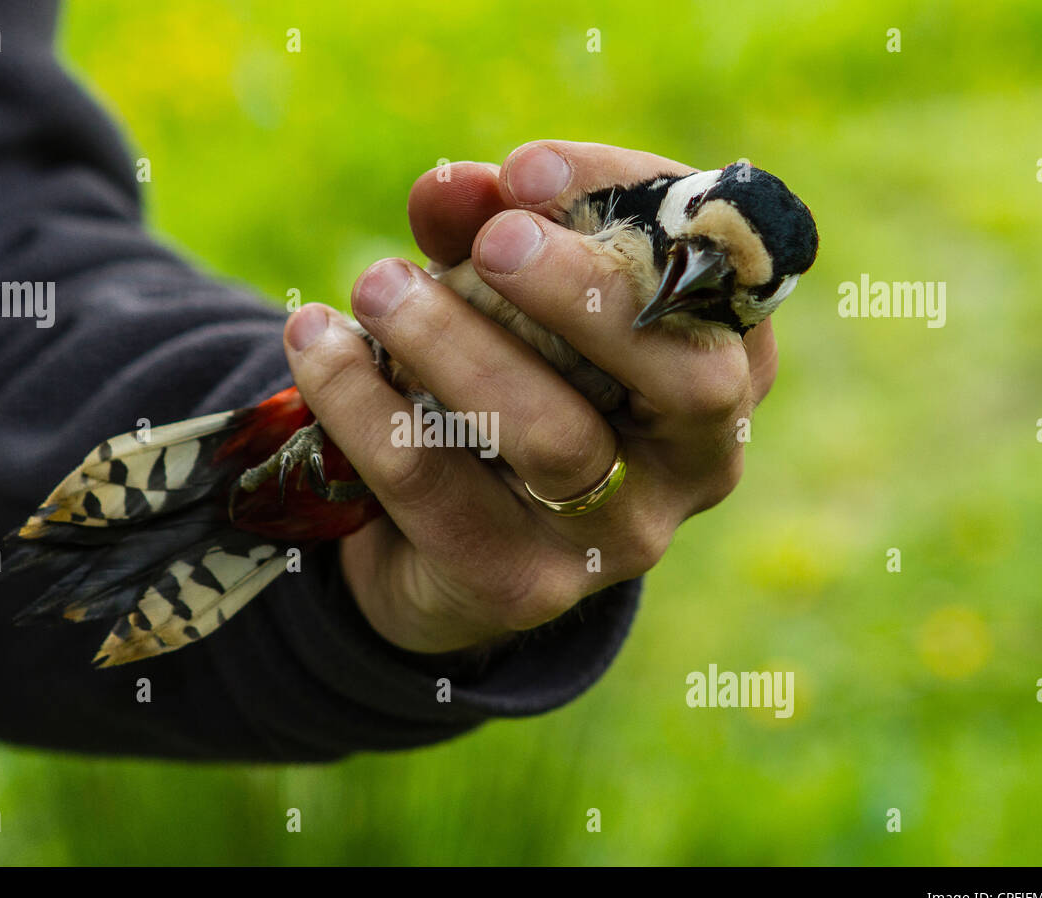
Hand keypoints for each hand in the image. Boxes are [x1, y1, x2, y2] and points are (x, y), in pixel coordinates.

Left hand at [282, 140, 778, 653]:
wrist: (445, 542)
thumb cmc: (503, 381)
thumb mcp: (502, 291)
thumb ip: (489, 229)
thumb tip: (452, 188)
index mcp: (724, 359)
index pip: (711, 268)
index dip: (627, 205)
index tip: (525, 169)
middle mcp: (698, 457)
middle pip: (683, 375)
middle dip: (582, 292)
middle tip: (489, 242)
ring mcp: (620, 536)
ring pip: (556, 438)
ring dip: (454, 345)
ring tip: (375, 287)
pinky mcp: (524, 585)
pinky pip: (439, 489)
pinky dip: (366, 406)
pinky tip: (317, 346)